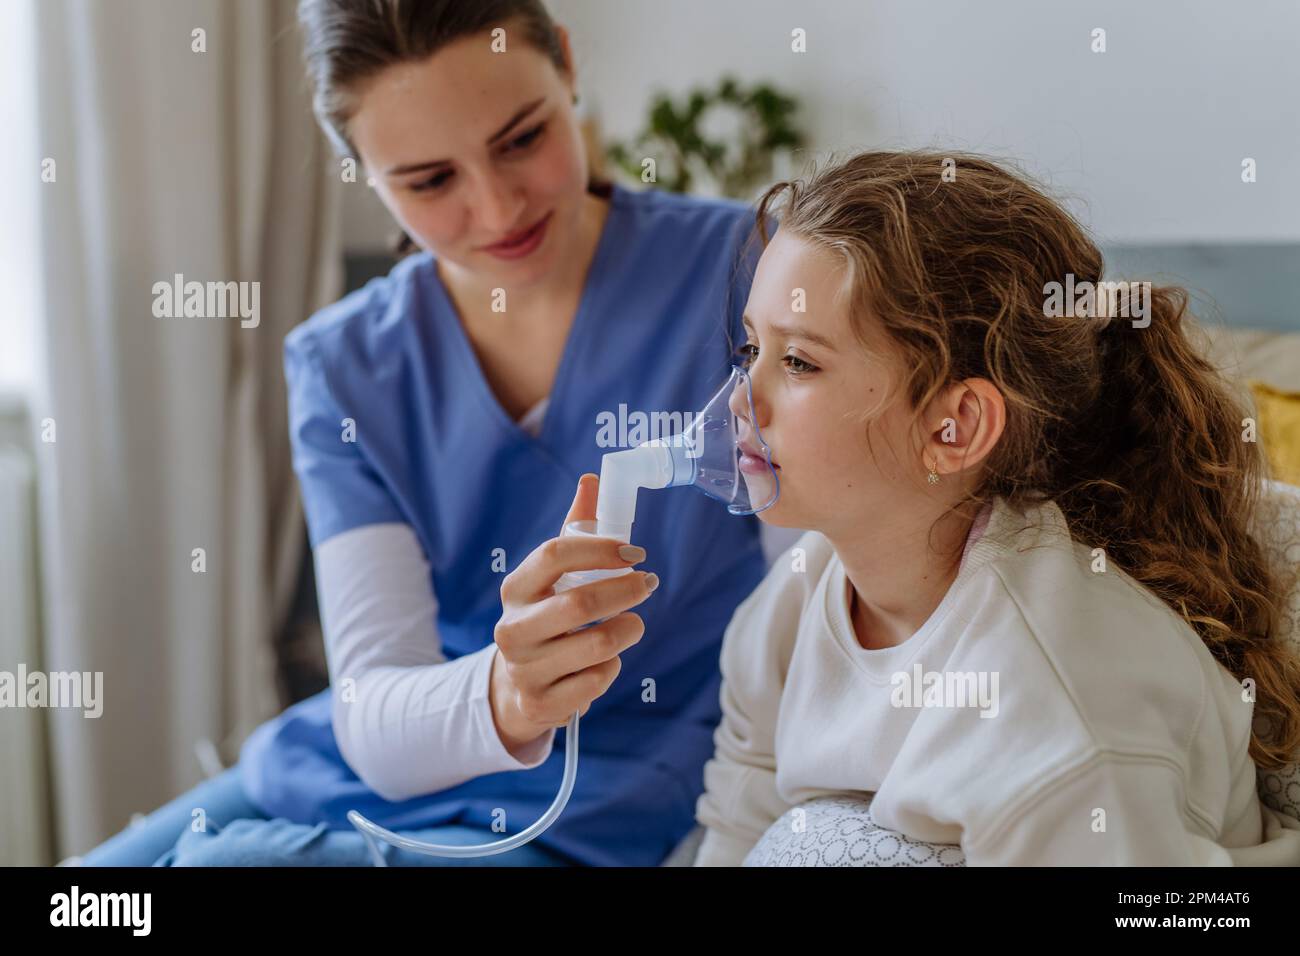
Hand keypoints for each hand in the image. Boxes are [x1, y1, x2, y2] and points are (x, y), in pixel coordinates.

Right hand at [489, 473, 658, 754]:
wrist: (517, 688)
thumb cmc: (546, 617)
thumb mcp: (553, 577)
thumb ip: (575, 530)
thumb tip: (592, 478)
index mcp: (515, 589)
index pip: (554, 554)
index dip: (601, 548)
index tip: (634, 552)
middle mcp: (513, 628)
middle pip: (580, 603)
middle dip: (625, 590)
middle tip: (649, 583)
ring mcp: (525, 669)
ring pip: (596, 645)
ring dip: (628, 630)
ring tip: (635, 623)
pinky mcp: (542, 704)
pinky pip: (596, 681)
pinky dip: (612, 666)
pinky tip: (607, 659)